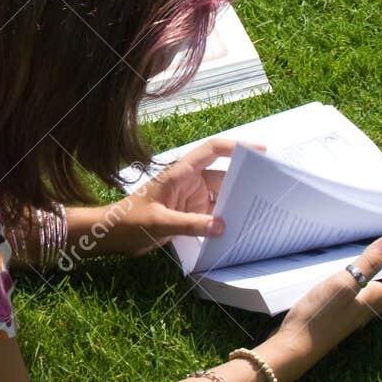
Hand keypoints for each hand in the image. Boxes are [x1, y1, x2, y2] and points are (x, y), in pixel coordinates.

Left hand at [88, 137, 255, 255]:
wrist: (113, 235)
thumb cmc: (129, 221)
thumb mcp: (159, 222)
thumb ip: (189, 224)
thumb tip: (221, 226)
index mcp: (180, 173)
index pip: (212, 151)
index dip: (236, 147)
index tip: (260, 151)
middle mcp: (189, 182)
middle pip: (222, 177)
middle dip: (243, 182)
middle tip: (269, 192)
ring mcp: (191, 199)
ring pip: (220, 198)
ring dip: (235, 205)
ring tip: (260, 213)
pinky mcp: (190, 215)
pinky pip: (212, 216)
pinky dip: (224, 222)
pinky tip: (239, 230)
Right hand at [258, 236, 381, 381]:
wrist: (294, 348)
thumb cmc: (320, 317)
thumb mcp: (344, 284)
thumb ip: (369, 263)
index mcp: (375, 299)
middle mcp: (368, 308)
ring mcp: (352, 313)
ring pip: (378, 293)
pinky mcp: (337, 314)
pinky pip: (360, 295)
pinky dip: (366, 283)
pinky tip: (355, 278)